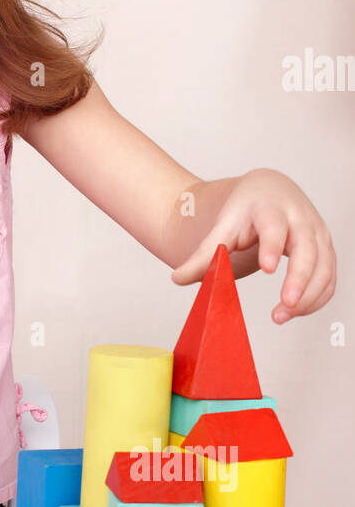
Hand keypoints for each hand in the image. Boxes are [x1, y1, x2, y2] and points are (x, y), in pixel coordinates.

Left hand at [170, 168, 335, 323]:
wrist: (269, 191)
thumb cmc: (245, 210)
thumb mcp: (222, 226)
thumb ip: (203, 254)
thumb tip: (176, 278)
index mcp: (269, 207)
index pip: (274, 226)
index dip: (272, 247)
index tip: (267, 269)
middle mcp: (299, 217)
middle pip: (307, 248)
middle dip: (299, 279)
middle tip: (284, 304)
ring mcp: (316, 232)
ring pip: (324, 265)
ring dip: (308, 295)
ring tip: (281, 316)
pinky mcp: (326, 247)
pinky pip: (329, 276)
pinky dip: (317, 296)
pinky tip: (295, 311)